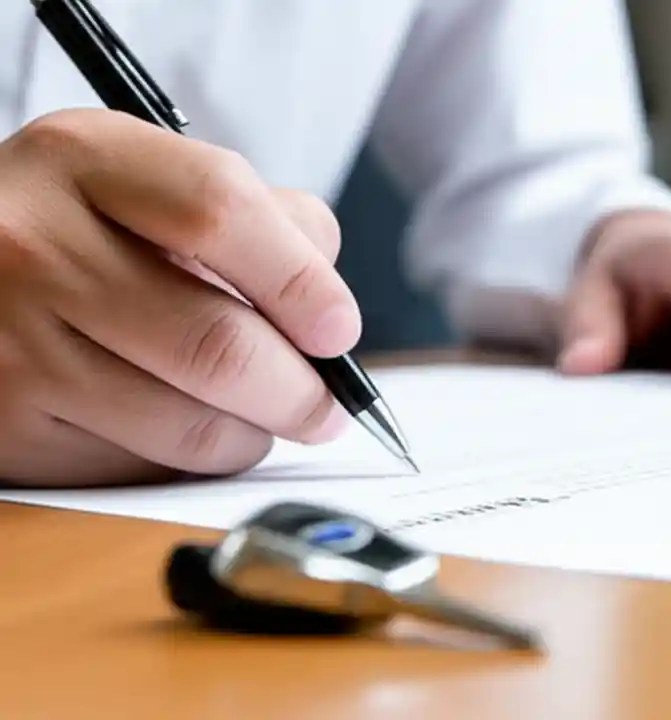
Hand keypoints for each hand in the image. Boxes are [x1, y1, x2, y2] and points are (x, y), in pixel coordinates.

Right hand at [0, 109, 359, 486]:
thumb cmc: (82, 230)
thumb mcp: (150, 183)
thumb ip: (259, 219)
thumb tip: (329, 315)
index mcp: (85, 159)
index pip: (222, 212)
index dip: (302, 281)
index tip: (338, 331)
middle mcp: (33, 244)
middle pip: (217, 343)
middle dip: (299, 392)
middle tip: (327, 407)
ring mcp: (10, 342)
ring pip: (188, 423)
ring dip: (251, 434)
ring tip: (259, 415)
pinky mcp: (5, 426)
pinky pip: (139, 466)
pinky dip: (187, 459)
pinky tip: (183, 426)